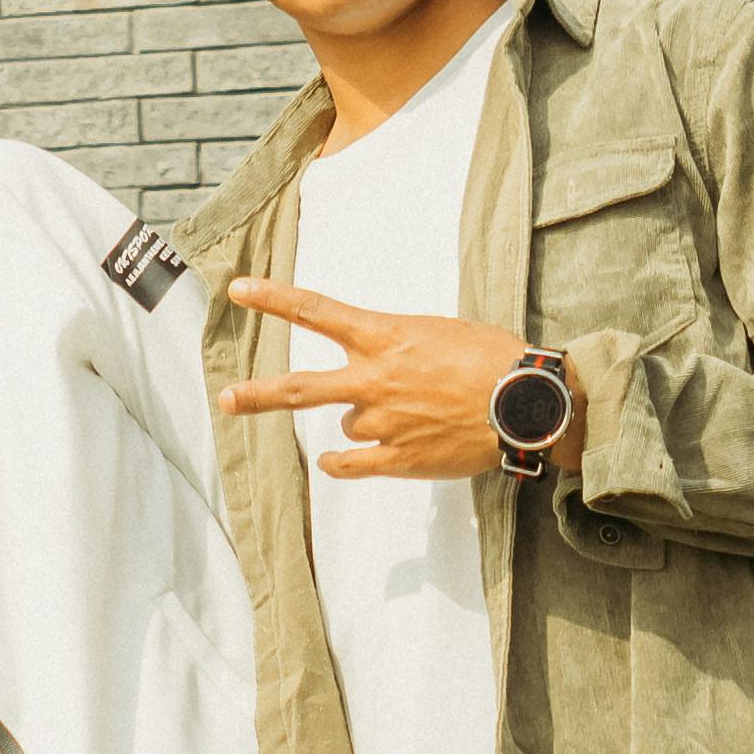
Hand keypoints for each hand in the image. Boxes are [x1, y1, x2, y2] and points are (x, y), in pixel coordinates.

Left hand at [218, 276, 530, 479]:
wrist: (528, 402)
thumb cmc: (493, 359)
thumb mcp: (439, 332)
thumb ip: (396, 345)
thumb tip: (374, 368)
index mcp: (385, 337)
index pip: (316, 312)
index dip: (273, 299)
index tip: (238, 288)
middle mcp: (374, 379)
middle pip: (301, 387)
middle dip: (257, 394)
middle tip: (225, 399)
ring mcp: (383, 422)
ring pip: (347, 424)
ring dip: (364, 421)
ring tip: (410, 414)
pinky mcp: (398, 458)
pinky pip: (350, 465)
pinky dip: (340, 463)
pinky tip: (335, 462)